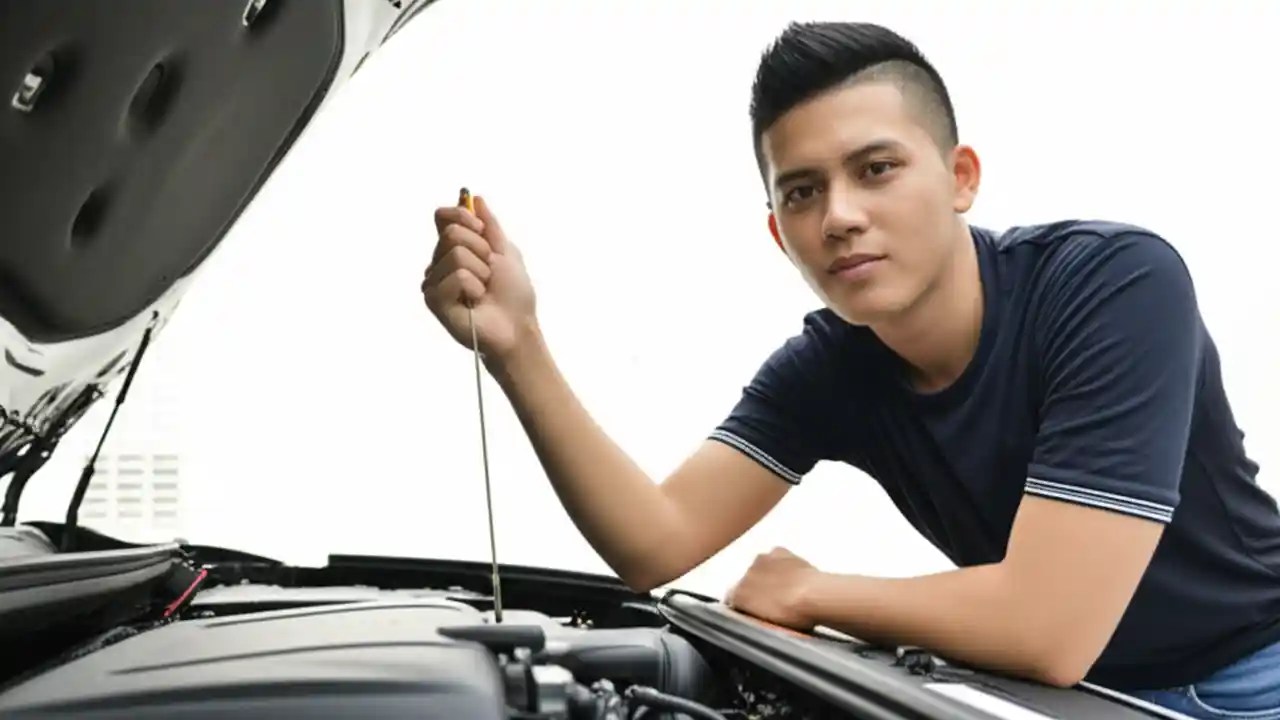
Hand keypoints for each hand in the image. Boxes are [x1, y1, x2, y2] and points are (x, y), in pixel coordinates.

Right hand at [422, 194, 536, 363]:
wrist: (517, 326)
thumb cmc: (513, 295)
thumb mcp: (506, 251)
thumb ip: (490, 224)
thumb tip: (475, 198)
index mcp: (455, 249)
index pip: (443, 217)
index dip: (462, 216)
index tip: (481, 230)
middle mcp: (440, 263)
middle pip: (452, 233)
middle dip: (481, 251)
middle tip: (489, 273)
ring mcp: (434, 281)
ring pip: (456, 255)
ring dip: (481, 272)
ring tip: (483, 291)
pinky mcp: (433, 300)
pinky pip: (456, 276)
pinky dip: (474, 287)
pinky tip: (474, 301)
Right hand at [725, 547, 821, 631]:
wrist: (817, 595)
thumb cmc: (794, 615)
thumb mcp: (768, 627)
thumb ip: (754, 617)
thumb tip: (751, 613)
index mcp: (738, 594)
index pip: (732, 598)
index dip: (744, 605)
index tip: (756, 611)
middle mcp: (745, 573)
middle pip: (747, 581)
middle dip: (757, 589)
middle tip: (775, 602)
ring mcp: (761, 560)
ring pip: (760, 568)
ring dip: (769, 576)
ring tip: (788, 590)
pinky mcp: (778, 551)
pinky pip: (776, 558)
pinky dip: (782, 564)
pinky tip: (794, 575)